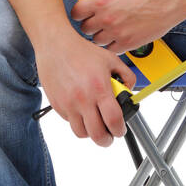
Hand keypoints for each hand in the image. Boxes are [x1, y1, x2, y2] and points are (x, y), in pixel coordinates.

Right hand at [35, 29, 137, 146]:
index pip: (113, 121)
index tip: (120, 130)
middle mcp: (83, 99)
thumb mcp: (111, 59)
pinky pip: (69, 122)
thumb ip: (126, 75)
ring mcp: (68, 104)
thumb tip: (130, 90)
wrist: (55, 45)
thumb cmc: (81, 51)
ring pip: (81, 133)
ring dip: (90, 132)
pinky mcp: (57, 105)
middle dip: (106, 140)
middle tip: (109, 136)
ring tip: (94, 123)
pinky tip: (81, 109)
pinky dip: (77, 120)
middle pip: (97, 135)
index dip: (120, 131)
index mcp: (99, 88)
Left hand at [71, 0, 181, 52]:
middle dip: (90, 25)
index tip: (82, 14)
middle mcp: (107, 18)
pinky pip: (112, 50)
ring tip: (110, 29)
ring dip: (101, 36)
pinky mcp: (128, 43)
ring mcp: (117, 33)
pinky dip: (113, 45)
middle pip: (85, 29)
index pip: (76, 12)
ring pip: (97, 41)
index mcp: (102, 1)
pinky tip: (119, 36)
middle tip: (97, 22)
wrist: (169, 1)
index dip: (79, 13)